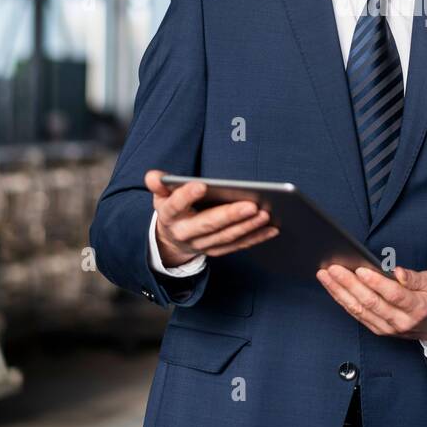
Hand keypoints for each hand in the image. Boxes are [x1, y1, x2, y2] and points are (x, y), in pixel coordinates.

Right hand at [145, 172, 277, 266]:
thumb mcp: (161, 195)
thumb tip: (153, 176)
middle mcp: (186, 233)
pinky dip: (256, 237)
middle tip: (252, 205)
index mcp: (170, 215)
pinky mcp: (217, 250)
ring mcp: (202, 244)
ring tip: (266, 213)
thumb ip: (159, 184)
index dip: (186, 196)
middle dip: (230, 215)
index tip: (201, 185)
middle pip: (208, 225)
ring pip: (226, 237)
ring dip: (247, 227)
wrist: (171, 240)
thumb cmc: (173, 208)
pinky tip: (272, 228)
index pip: (176, 205)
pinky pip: (238, 245)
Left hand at [316, 264, 426, 343]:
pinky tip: (333, 288)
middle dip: (349, 284)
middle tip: (334, 269)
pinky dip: (342, 301)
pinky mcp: (378, 330)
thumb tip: (396, 271)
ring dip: (339, 292)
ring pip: (359, 310)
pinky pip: (357, 315)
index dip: (376, 283)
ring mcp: (388, 329)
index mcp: (418, 308)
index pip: (394, 295)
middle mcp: (401, 322)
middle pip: (371, 303)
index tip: (361, 269)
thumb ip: (414, 278)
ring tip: (325, 276)